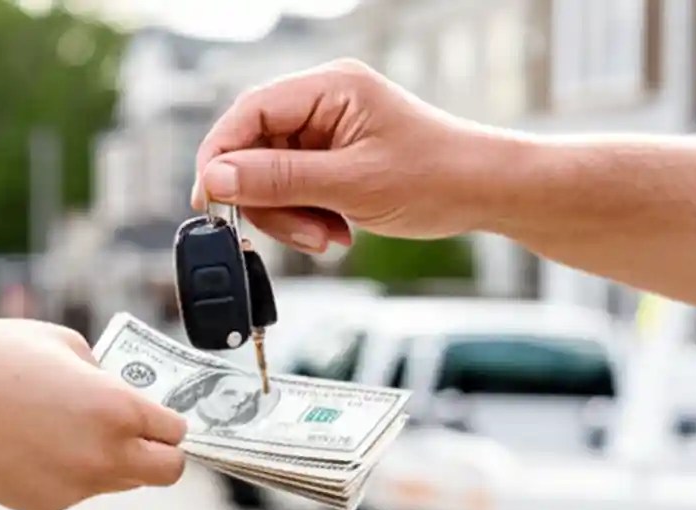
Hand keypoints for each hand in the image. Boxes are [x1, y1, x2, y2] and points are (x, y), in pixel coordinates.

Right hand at [0, 320, 186, 509]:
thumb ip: (108, 377)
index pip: (176, 431)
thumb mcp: (66, 344)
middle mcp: (103, 456)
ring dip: (115, 460)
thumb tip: (127, 399)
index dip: (167, 418)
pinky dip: (72, 471)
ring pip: (121, 482)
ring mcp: (73, 486)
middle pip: (167, 472)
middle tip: (140, 432)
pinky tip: (34, 442)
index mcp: (117, 410)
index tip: (155, 410)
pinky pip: (79, 489)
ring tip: (71, 426)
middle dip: (161, 453)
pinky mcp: (43, 504)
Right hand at [192, 59, 484, 251]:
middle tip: (301, 234)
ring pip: (272, 177)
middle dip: (269, 200)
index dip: (220, 157)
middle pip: (255, 149)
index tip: (210, 201)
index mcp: (328, 87)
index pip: (248, 113)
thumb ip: (279, 181)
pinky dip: (307, 216)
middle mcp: (322, 101)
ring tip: (328, 236)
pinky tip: (337, 231)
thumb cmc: (437, 176)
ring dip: (291, 216)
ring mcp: (327, 130)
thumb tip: (217, 178)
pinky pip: (295, 188)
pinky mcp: (333, 158)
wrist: (485, 192)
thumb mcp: (351, 184)